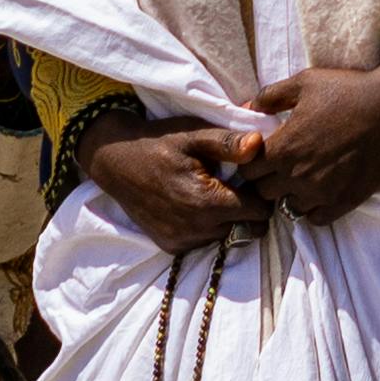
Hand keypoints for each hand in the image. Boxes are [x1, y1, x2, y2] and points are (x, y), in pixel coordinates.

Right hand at [80, 115, 257, 251]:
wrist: (116, 161)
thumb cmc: (160, 142)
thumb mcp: (194, 133)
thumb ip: (228, 142)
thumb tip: (259, 144)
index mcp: (206, 201)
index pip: (258, 212)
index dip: (263, 194)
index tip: (255, 178)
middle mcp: (195, 228)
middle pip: (245, 228)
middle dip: (249, 209)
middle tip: (237, 185)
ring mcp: (181, 241)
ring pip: (226, 237)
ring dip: (228, 220)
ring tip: (215, 192)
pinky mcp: (170, 246)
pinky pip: (204, 242)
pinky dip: (208, 228)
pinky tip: (196, 205)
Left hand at [240, 60, 379, 228]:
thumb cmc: (349, 91)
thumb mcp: (306, 82)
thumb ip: (271, 96)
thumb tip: (248, 109)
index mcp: (283, 148)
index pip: (248, 170)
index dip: (252, 162)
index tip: (263, 154)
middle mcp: (297, 176)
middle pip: (264, 192)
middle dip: (268, 179)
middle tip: (281, 166)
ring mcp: (321, 193)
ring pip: (288, 207)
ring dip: (290, 194)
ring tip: (302, 179)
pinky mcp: (343, 202)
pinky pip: (315, 219)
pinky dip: (313, 208)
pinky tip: (321, 191)